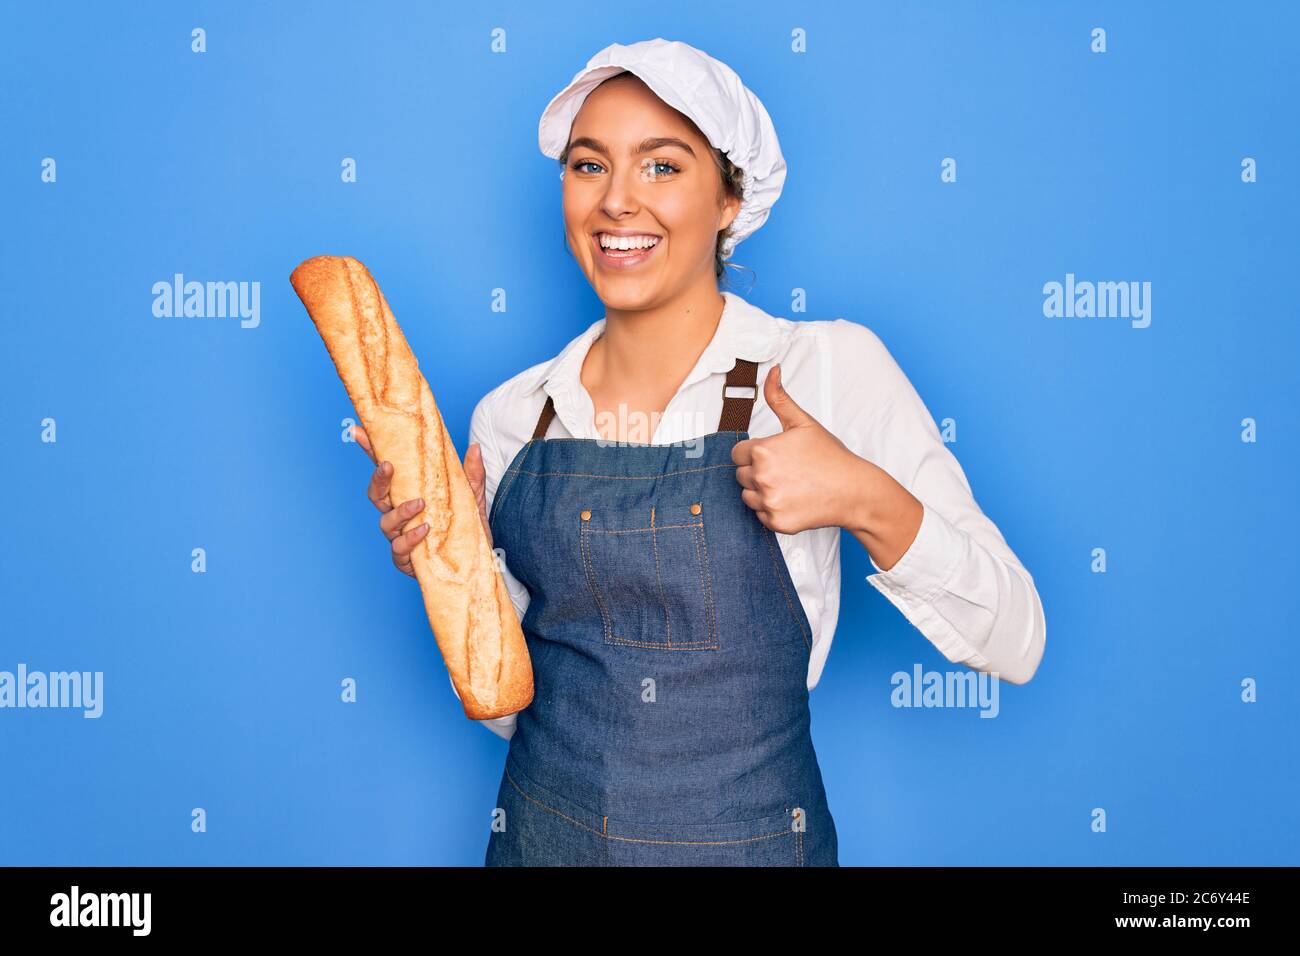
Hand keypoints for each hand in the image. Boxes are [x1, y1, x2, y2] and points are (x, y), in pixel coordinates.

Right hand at [352, 425, 493, 578]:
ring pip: (386, 521)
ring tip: (420, 504)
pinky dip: (410, 538)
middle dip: (378, 479)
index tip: (359, 431)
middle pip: (376, 495)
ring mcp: (400, 536)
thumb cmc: (467, 527)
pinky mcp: (406, 559)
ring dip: (401, 511)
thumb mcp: (472, 497)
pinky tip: (424, 530)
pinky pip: (399, 548)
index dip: (371, 451)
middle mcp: (399, 513)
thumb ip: (471, 474)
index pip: (387, 471)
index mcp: (409, 493)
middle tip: (388, 466)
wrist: (478, 561)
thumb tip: (475, 447)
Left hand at [731, 363, 873, 534]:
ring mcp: (768, 502)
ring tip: (790, 485)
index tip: (775, 455)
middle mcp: (762, 477)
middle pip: (741, 475)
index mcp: (763, 451)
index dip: (755, 453)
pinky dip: (773, 510)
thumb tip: (773, 370)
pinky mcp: (776, 522)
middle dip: (758, 472)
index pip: (737, 453)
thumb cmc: (830, 456)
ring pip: (748, 496)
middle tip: (787, 470)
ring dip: (762, 491)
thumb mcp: (804, 423)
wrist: (854, 490)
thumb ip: (780, 398)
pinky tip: (794, 500)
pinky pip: (761, 515)